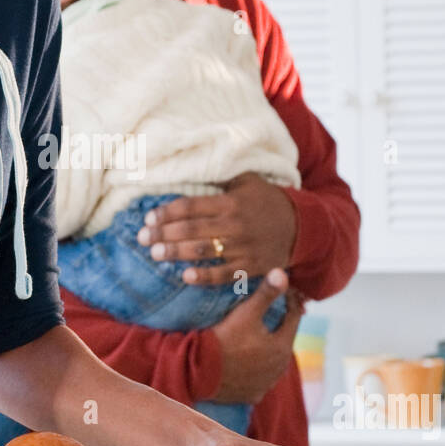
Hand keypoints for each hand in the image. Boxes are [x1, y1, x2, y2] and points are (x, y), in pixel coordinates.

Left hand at [137, 172, 297, 287]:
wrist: (301, 227)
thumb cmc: (267, 201)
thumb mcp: (248, 181)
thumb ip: (222, 179)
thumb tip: (191, 169)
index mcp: (231, 202)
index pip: (191, 206)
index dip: (167, 212)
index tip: (149, 217)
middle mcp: (235, 224)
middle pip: (190, 230)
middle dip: (163, 234)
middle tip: (143, 238)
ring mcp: (243, 247)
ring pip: (202, 252)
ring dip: (175, 253)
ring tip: (155, 254)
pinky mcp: (251, 267)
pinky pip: (223, 274)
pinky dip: (204, 276)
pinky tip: (185, 276)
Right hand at [209, 270, 303, 402]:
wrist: (199, 372)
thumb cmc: (224, 340)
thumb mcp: (246, 313)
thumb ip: (266, 293)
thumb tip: (283, 272)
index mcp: (283, 346)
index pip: (295, 317)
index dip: (289, 300)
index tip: (283, 290)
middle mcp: (280, 368)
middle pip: (284, 339)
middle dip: (279, 325)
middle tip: (269, 311)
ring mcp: (267, 383)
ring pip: (273, 360)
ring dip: (268, 347)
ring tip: (256, 335)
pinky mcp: (254, 394)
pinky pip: (260, 377)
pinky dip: (257, 368)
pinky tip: (246, 360)